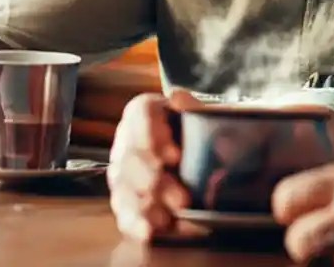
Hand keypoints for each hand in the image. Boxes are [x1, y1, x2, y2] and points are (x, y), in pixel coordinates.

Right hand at [108, 89, 204, 240]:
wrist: (209, 163)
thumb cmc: (207, 135)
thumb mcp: (209, 117)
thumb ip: (196, 109)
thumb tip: (179, 100)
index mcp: (147, 112)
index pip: (140, 113)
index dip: (153, 134)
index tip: (175, 156)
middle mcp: (129, 140)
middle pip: (130, 155)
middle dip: (154, 180)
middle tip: (182, 197)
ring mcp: (123, 172)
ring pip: (124, 186)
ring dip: (147, 205)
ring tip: (169, 219)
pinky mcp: (126, 201)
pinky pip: (124, 212)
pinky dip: (136, 224)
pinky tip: (149, 232)